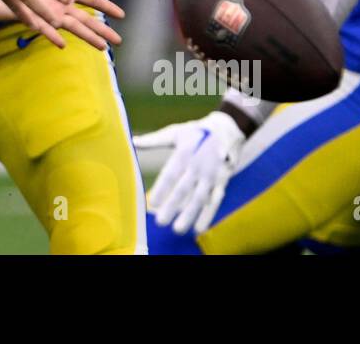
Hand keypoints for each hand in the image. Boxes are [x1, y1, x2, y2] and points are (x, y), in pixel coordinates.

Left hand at [0, 0, 122, 50]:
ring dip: (85, 37)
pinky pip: (43, 29)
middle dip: (102, 29)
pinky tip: (62, 45)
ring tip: (101, 48)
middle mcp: (58, 6)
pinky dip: (52, 35)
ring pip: (70, 27)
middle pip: (85, 19)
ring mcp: (47, 13)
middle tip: (119, 41)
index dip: (104, 5)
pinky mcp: (32, 17)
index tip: (122, 14)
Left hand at [134, 110, 244, 234]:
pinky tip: (199, 228)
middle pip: (184, 189)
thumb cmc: (195, 132)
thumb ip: (154, 140)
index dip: (162, 189)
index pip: (171, 174)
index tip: (151, 203)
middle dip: (172, 206)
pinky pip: (215, 200)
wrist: (227, 129)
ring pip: (200, 198)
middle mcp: (197, 166)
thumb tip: (132, 141)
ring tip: (178, 230)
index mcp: (184, 153)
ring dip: (190, 215)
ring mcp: (211, 175)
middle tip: (160, 222)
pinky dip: (208, 215)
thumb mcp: (175, 132)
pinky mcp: (222, 182)